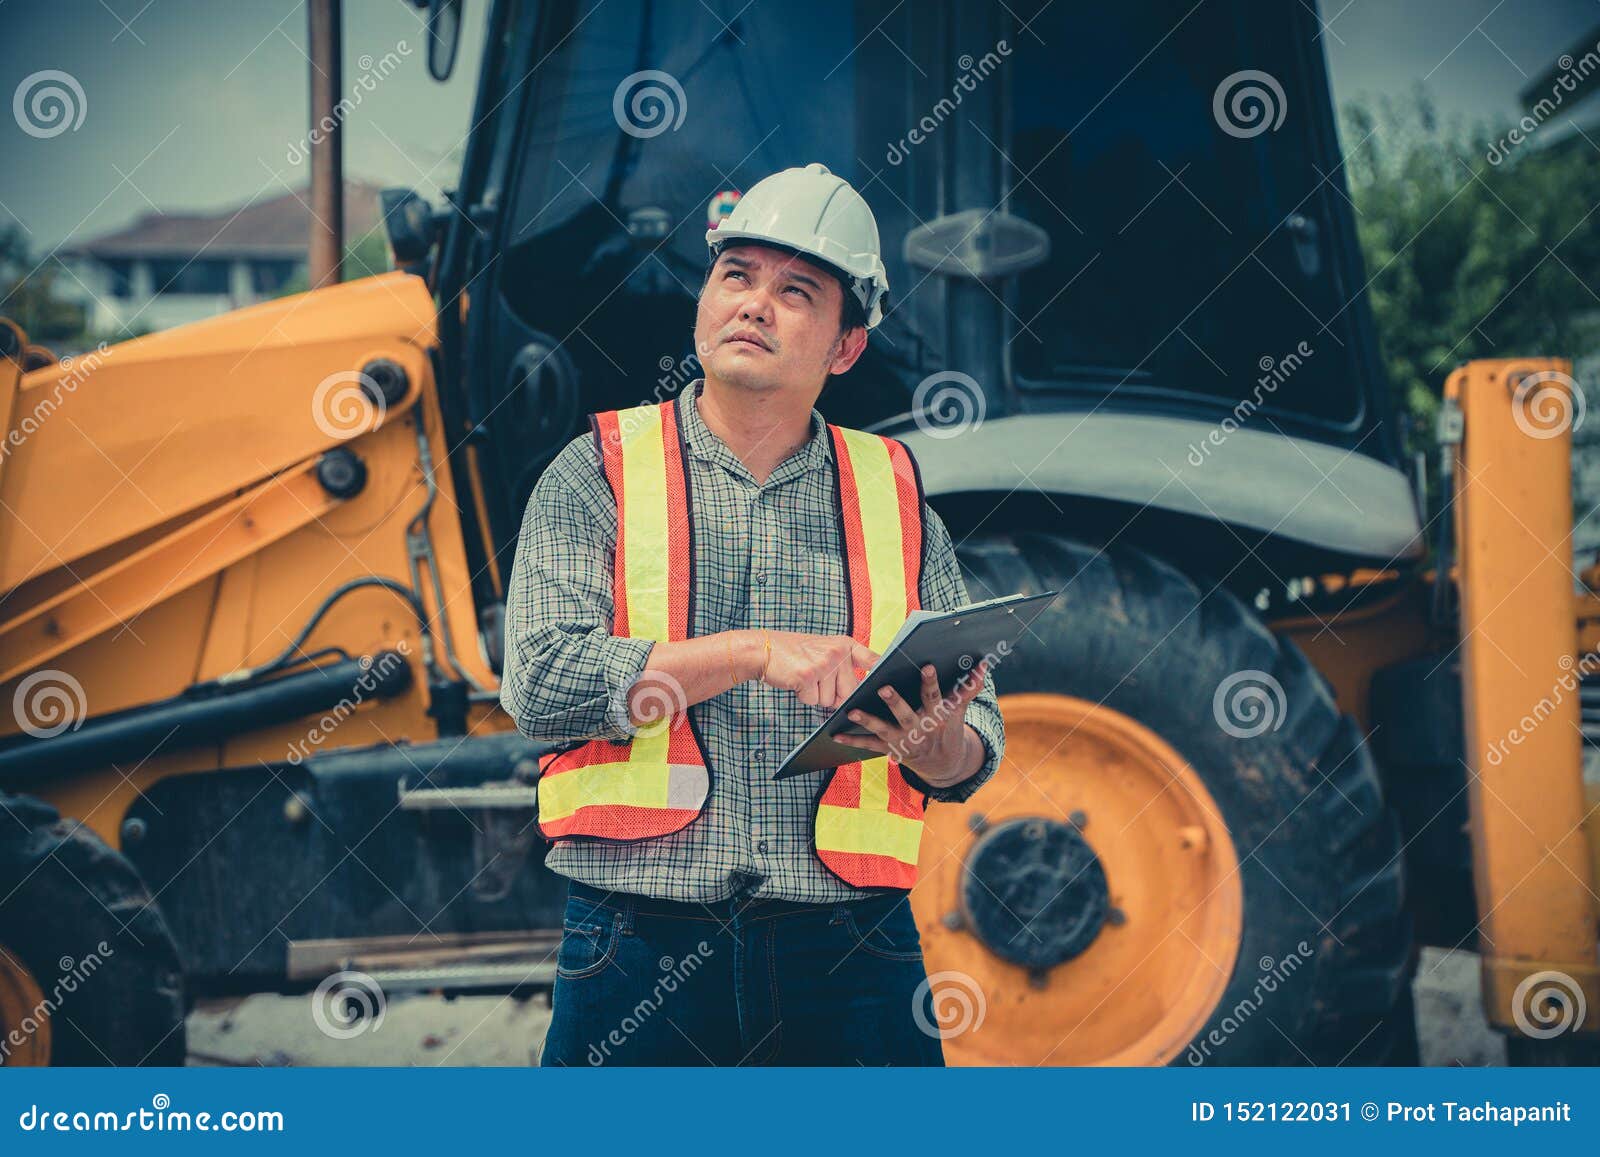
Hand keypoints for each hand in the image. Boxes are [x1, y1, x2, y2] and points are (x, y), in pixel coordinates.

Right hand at [760, 632, 879, 708]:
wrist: (763, 649)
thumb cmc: (794, 654)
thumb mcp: (823, 650)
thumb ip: (841, 668)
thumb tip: (850, 700)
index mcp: (845, 645)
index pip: (872, 659)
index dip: (882, 672)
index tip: (893, 681)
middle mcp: (837, 652)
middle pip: (848, 692)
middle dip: (833, 695)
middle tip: (816, 678)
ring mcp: (824, 663)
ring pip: (829, 700)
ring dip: (816, 695)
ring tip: (804, 677)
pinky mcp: (808, 675)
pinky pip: (813, 701)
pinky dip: (804, 697)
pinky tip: (796, 681)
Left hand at [844, 661, 988, 786]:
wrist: (942, 763)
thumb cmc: (948, 727)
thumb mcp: (959, 709)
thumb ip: (969, 686)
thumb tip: (984, 663)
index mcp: (936, 715)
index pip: (934, 696)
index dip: (931, 682)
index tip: (927, 666)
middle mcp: (919, 728)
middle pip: (906, 713)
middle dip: (895, 701)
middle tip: (883, 687)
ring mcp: (903, 740)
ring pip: (883, 729)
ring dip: (867, 720)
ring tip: (851, 711)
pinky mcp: (890, 748)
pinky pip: (869, 745)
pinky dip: (852, 740)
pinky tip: (835, 735)